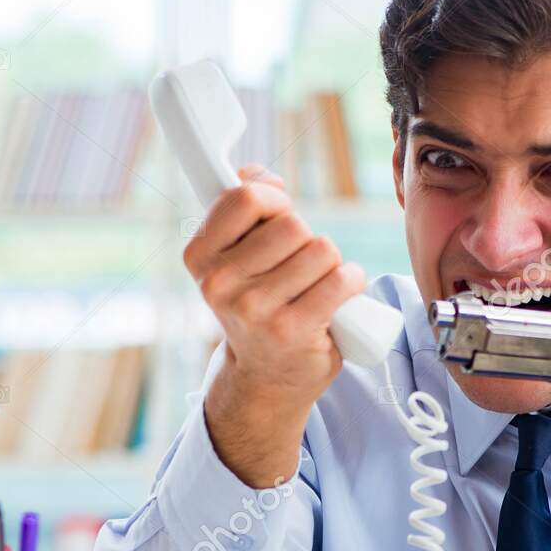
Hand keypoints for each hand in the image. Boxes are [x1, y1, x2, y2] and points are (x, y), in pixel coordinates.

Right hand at [183, 166, 366, 486]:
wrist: (266, 376)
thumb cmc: (258, 305)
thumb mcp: (236, 259)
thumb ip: (244, 211)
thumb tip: (257, 174)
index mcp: (199, 258)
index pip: (244, 197)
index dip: (274, 199)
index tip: (279, 215)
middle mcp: (219, 284)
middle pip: (292, 224)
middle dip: (306, 238)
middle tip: (298, 266)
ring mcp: (254, 309)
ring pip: (321, 249)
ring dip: (330, 262)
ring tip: (315, 285)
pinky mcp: (292, 330)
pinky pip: (342, 279)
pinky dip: (352, 281)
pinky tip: (340, 296)